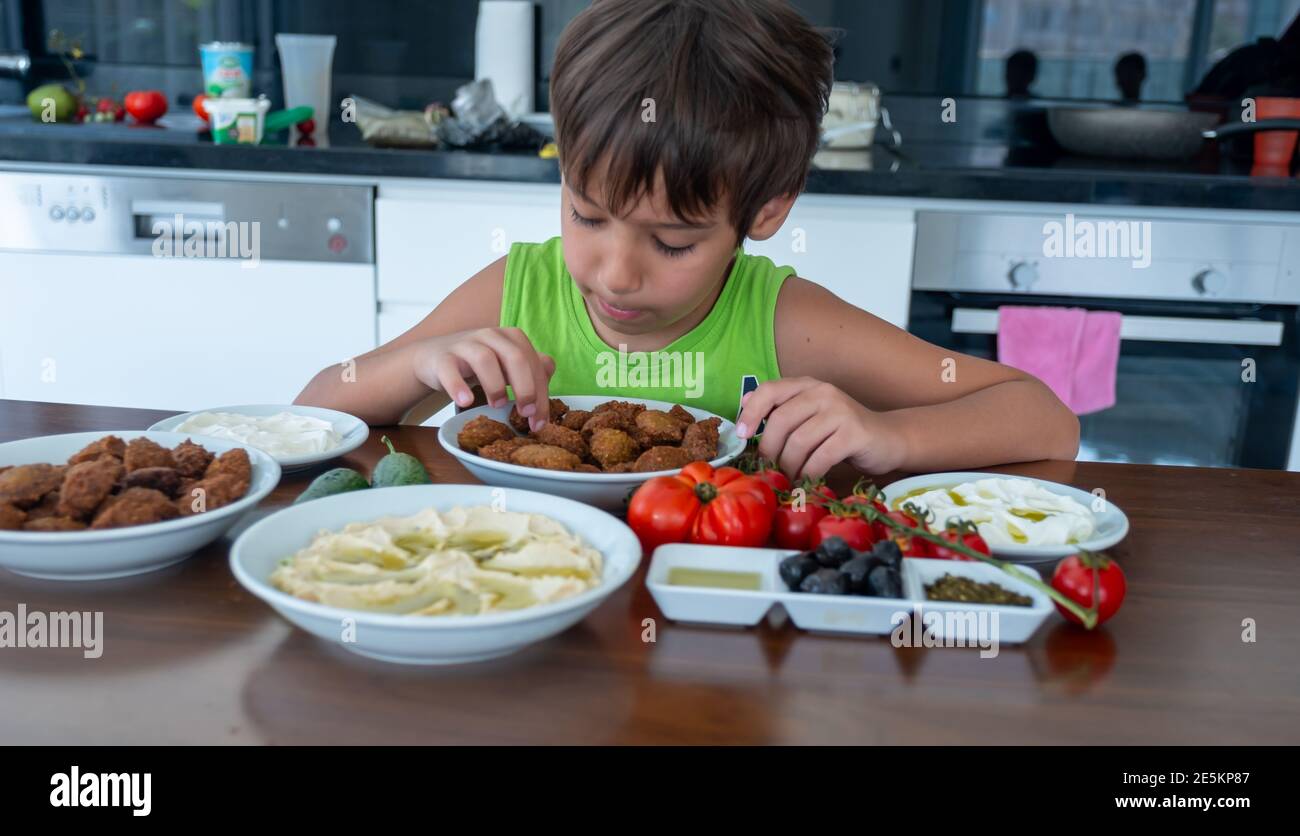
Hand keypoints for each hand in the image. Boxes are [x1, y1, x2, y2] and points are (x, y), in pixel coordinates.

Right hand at [413, 327, 555, 429]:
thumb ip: (530, 367)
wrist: (433, 359)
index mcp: (510, 338)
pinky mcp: (442, 358)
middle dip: (525, 388)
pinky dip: (458, 387)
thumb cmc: (477, 364)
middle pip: (515, 357)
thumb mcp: (505, 365)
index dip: (541, 393)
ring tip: (497, 405)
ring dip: (496, 386)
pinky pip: (450, 371)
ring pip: (485, 359)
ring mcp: (465, 345)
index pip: (534, 363)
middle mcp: (490, 336)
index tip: (539, 421)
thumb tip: (549, 370)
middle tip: (525, 413)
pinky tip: (466, 401)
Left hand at [734, 377, 908, 478]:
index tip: (741, 435)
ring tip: (787, 480)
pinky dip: (808, 474)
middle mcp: (823, 392)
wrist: (888, 439)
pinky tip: (806, 482)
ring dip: (788, 467)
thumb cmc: (842, 432)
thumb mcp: (811, 416)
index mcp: (808, 386)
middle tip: (767, 470)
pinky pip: (820, 458)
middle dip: (769, 450)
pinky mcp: (854, 434)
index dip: (751, 412)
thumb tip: (743, 408)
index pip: (770, 390)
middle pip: (781, 420)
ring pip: (798, 442)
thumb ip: (783, 411)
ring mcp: (840, 411)